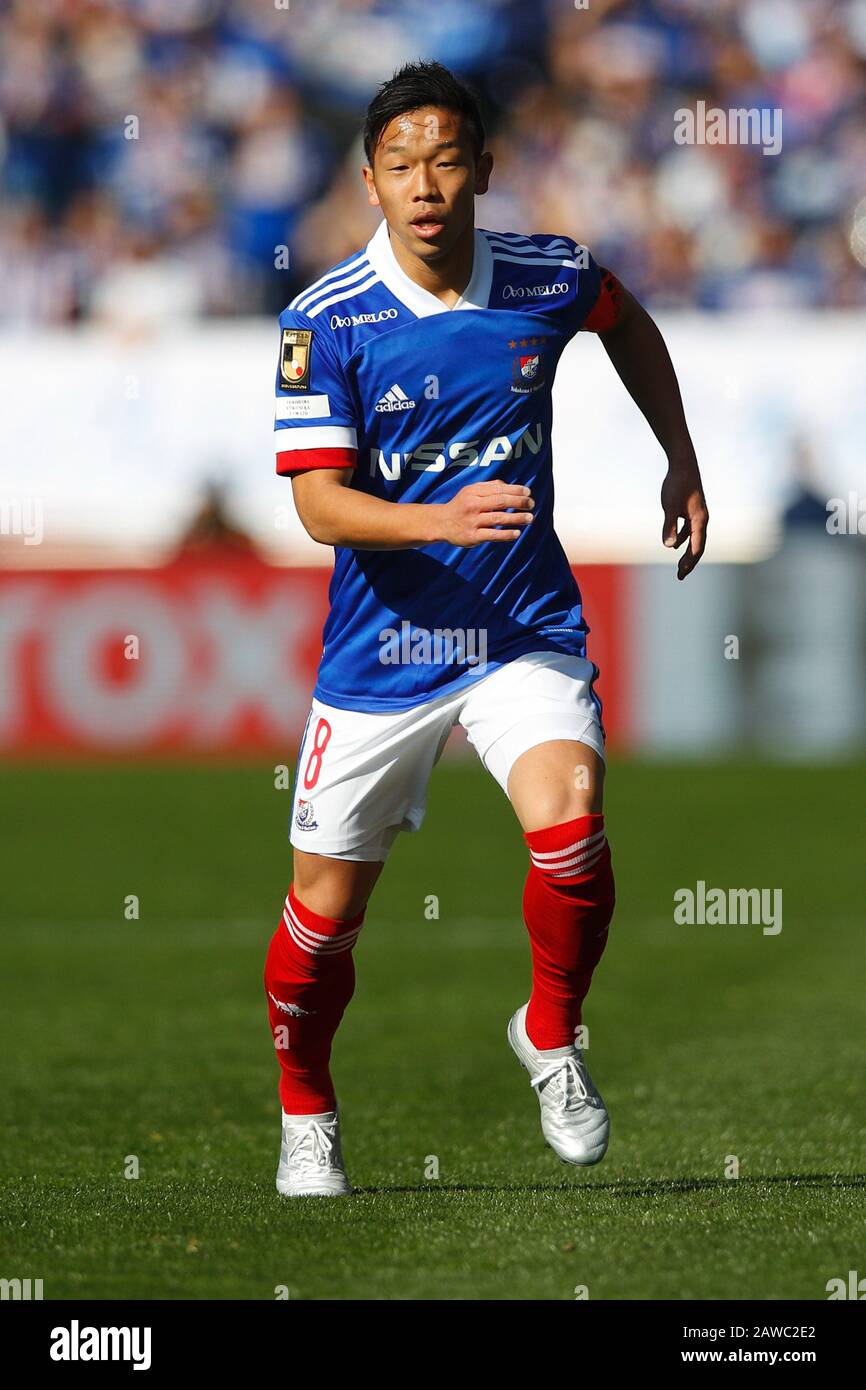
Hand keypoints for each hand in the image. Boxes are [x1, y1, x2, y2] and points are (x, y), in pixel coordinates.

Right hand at [437, 480, 533, 547]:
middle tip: (531, 504)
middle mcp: (473, 505)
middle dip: (519, 502)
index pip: (498, 489)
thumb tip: (511, 487)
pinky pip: (492, 535)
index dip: (516, 490)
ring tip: (529, 518)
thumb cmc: (461, 505)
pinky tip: (517, 533)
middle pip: (500, 502)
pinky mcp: (473, 536)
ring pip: (498, 518)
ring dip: (516, 518)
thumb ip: (489, 487)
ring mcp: (472, 521)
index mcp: (474, 492)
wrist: (441, 523)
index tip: (528, 492)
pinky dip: (505, 534)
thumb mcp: (470, 491)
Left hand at [661, 464, 708, 579]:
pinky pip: (689, 530)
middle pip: (698, 545)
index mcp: (699, 520)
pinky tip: (674, 544)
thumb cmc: (676, 484)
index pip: (697, 547)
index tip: (681, 574)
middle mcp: (702, 519)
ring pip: (694, 538)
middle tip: (681, 576)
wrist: (683, 464)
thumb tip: (669, 547)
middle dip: (690, 562)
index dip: (689, 562)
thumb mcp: (669, 507)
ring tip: (680, 565)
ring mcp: (697, 514)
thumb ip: (669, 526)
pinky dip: (683, 538)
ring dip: (687, 551)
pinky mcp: (691, 509)